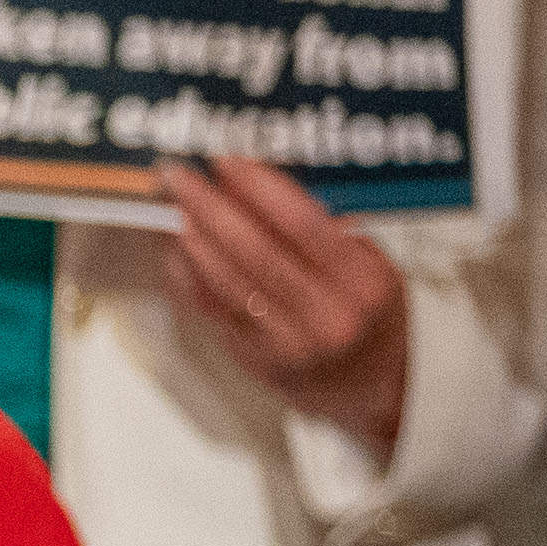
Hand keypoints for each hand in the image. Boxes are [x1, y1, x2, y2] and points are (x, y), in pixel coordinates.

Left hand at [162, 158, 412, 457]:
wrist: (374, 385)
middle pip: (256, 252)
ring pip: (228, 283)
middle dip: (213, 208)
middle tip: (180, 176)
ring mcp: (287, 343)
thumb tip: (265, 182)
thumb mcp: (374, 265)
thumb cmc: (370, 311)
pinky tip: (174, 249)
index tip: (228, 160)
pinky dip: (190, 277)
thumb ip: (330, 231)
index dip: (260, 190)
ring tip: (171, 206)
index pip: (304, 226)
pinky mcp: (256, 360)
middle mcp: (325, 315)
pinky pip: (214, 311)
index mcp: (362, 282)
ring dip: (193, 240)